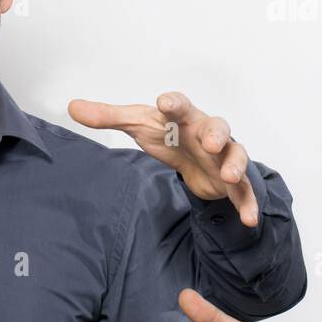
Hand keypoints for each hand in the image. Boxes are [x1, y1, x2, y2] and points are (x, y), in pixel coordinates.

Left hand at [68, 91, 259, 225]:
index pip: (179, 105)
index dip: (174, 104)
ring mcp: (224, 156)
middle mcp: (208, 132)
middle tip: (210, 141)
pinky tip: (249, 219)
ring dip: (236, 165)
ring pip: (237, 155)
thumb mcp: (139, 125)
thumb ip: (108, 117)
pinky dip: (248, 203)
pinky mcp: (233, 181)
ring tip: (231, 177)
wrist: (197, 157)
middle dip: (216, 133)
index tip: (165, 102)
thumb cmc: (170, 134)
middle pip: (217, 127)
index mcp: (184, 117)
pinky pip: (245, 191)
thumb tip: (72, 107)